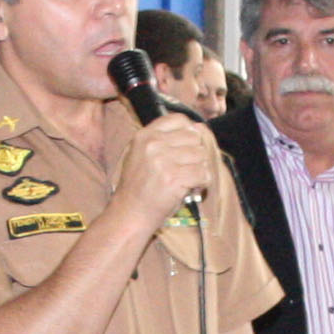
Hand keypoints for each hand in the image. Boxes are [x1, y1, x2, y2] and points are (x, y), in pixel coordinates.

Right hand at [109, 114, 217, 238]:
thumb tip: (197, 129)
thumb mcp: (140, 154)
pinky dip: (202, 183)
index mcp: (144, 135)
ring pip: (201, 155)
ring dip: (199, 170)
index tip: (188, 146)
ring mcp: (163, 160)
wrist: (130, 213)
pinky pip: (203, 173)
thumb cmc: (138, 187)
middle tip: (186, 169)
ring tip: (187, 180)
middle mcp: (153, 144)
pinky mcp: (174, 178)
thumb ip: (163, 140)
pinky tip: (191, 188)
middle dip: (195, 155)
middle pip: (194, 138)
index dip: (189, 132)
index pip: (178, 119)